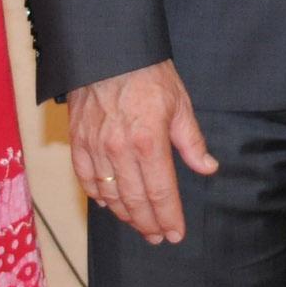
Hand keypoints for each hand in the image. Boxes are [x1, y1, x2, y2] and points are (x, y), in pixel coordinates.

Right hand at [69, 59, 217, 244]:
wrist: (108, 49)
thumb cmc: (148, 74)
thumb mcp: (179, 104)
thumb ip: (192, 141)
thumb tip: (207, 168)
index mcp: (149, 141)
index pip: (161, 191)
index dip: (169, 217)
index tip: (175, 234)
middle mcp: (120, 149)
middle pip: (135, 200)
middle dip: (149, 223)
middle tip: (157, 237)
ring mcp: (95, 147)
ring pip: (110, 195)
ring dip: (125, 214)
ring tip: (139, 224)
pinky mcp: (77, 141)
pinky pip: (86, 178)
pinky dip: (97, 195)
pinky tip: (109, 203)